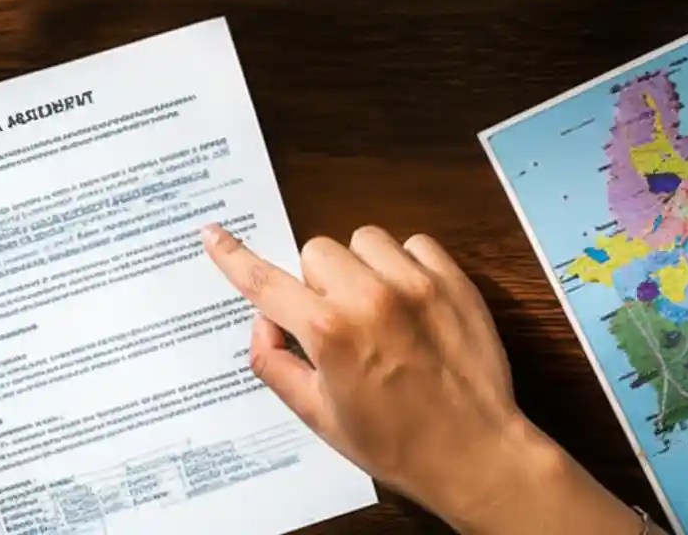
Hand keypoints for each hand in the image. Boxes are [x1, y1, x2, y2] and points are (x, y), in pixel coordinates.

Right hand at [201, 224, 642, 533]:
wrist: (474, 453)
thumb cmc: (394, 442)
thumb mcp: (317, 414)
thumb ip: (275, 363)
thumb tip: (264, 323)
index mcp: (328, 333)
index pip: (265, 282)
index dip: (233, 257)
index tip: (214, 234)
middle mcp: (368, 298)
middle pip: (316, 251)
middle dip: (318, 281)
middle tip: (336, 320)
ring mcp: (414, 284)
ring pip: (363, 239)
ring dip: (361, 266)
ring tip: (376, 307)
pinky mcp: (452, 281)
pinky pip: (414, 243)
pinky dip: (405, 264)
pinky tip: (410, 300)